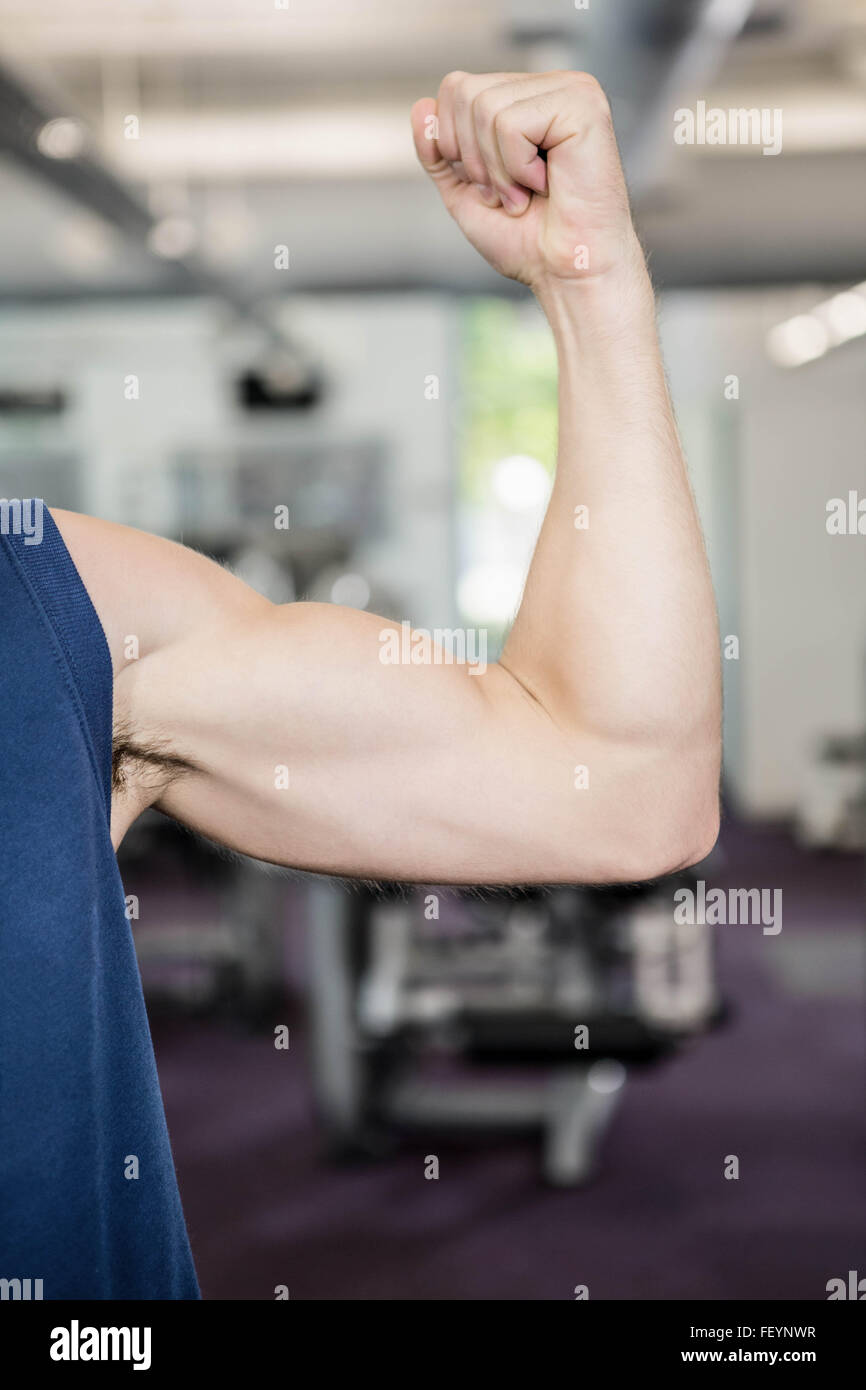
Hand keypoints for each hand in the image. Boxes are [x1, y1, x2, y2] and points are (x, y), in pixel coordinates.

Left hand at [411, 71, 640, 293]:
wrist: (566, 273)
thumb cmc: (528, 242)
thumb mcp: (466, 194)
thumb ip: (439, 152)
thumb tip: (421, 107)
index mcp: (527, 99)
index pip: (456, 87)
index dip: (453, 143)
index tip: (491, 186)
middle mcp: (550, 86)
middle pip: (466, 92)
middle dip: (474, 159)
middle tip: (511, 195)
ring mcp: (571, 90)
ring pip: (487, 108)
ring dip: (498, 170)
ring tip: (528, 195)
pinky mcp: (583, 104)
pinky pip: (513, 123)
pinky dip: (518, 168)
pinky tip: (548, 185)